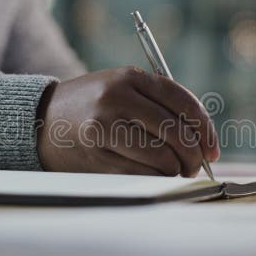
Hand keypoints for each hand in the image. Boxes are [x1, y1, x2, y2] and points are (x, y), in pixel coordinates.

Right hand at [36, 67, 219, 176]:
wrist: (43, 120)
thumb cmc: (95, 106)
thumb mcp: (124, 89)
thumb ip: (161, 105)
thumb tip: (204, 139)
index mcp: (130, 77)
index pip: (183, 102)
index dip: (205, 129)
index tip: (212, 148)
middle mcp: (117, 98)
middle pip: (176, 133)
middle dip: (194, 156)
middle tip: (196, 165)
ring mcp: (106, 127)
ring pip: (163, 158)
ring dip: (176, 170)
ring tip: (175, 170)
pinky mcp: (98, 154)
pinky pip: (144, 173)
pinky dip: (157, 177)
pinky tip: (155, 173)